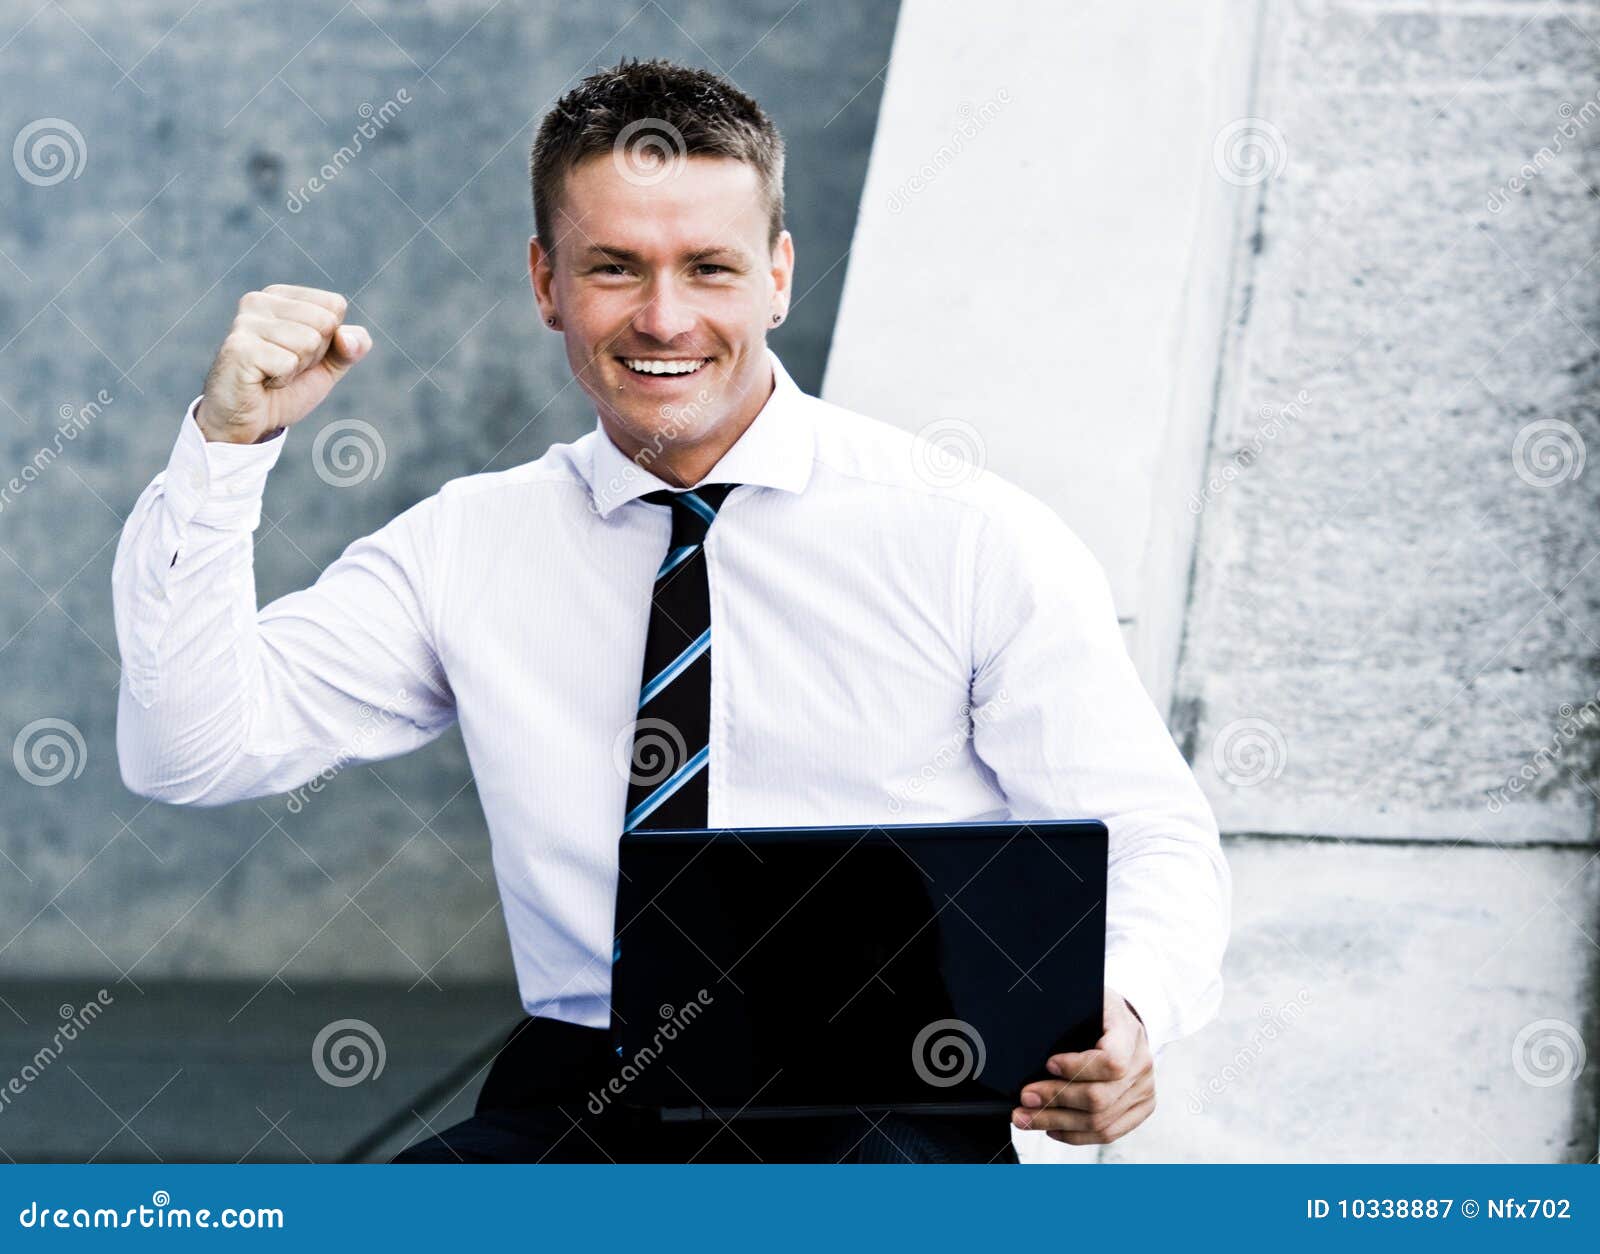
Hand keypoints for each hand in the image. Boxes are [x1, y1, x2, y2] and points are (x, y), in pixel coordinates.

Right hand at [197, 284, 370, 443]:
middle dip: (314, 355)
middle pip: (325, 322)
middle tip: (285, 366)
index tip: (299, 353)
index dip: (328, 340)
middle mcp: (258, 301)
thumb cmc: (286, 388)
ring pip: (309, 341)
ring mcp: (246, 322)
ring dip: (297, 368)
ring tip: (272, 373)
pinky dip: (282, 380)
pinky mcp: (240, 347)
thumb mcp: (329, 365)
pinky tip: (261, 381)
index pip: (335, 305)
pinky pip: (288, 362)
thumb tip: (348, 337)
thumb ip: (352, 347)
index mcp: (279, 296)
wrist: (249, 422)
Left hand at [1013, 986, 1154, 1144]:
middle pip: (1100, 1097)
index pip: (1112, 1061)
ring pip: (1100, 1121)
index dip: (1077, 1068)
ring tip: (1026, 1118)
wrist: (1124, 1022)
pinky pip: (1108, 1133)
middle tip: (1025, 1097)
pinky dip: (1075, 1134)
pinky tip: (1052, 1128)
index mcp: (1128, 1031)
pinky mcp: (1140, 1108)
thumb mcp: (1084, 999)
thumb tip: (1026, 1034)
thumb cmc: (1096, 1010)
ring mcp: (1144, 1090)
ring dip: (1057, 1122)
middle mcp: (1142, 1064)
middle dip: (1055, 1099)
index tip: (1048, 1064)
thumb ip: (1065, 1014)